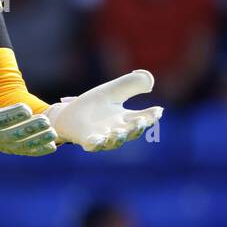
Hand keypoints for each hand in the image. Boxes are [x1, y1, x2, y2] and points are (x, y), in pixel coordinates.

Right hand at [0, 70, 57, 155]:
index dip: (13, 115)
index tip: (28, 108)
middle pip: (14, 135)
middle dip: (30, 129)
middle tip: (45, 120)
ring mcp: (4, 146)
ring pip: (23, 146)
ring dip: (39, 140)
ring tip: (53, 133)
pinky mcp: (12, 150)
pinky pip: (26, 152)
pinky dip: (40, 151)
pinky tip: (53, 146)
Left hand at [46, 70, 162, 150]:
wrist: (68, 114)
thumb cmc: (93, 105)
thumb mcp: (113, 90)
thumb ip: (131, 84)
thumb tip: (149, 81)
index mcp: (125, 119)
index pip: (142, 119)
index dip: (151, 116)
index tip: (158, 111)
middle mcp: (116, 131)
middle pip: (131, 133)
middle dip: (137, 128)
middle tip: (142, 121)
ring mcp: (102, 138)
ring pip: (113, 142)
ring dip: (118, 138)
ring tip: (120, 131)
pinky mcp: (86, 141)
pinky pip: (93, 145)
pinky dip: (96, 143)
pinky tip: (98, 139)